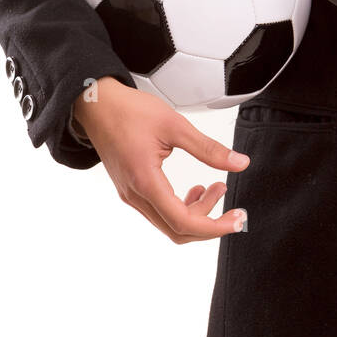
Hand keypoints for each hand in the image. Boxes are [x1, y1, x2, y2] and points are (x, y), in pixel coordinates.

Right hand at [73, 76, 249, 242]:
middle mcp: (135, 195)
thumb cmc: (128, 111)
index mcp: (145, 181)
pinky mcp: (131, 190)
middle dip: (210, 224)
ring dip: (197, 213)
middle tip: (233, 211)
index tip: (236, 220)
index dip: (214, 226)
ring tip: (216, 188)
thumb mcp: (175, 125)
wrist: (97, 106)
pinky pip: (160, 211)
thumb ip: (208, 149)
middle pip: (177, 230)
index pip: (183, 221)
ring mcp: (131, 195)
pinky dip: (182, 206)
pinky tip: (196, 189)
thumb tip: (239, 163)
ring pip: (169, 223)